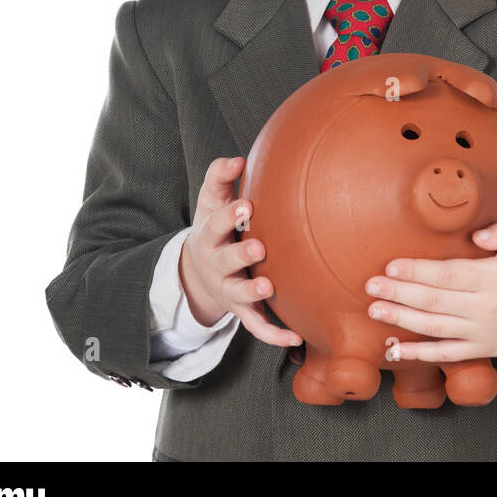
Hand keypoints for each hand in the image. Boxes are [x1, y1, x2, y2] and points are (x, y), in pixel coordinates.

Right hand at [178, 156, 302, 347]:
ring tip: (269, 287)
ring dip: (254, 292)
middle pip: (226, 260)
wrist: (200, 270)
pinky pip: (258, 326)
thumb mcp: (211, 201)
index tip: (247, 204)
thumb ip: (220, 177)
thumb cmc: (217, 226)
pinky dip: (274, 335)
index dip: (230, 214)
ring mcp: (229, 289)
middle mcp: (217, 264)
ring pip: (239, 295)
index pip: (217, 222)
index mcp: (210, 234)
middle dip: (241, 255)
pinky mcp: (243, 311)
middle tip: (259, 247)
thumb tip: (236, 157)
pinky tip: (296, 338)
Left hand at [364, 221, 496, 362]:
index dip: (419, 271)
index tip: (392, 264)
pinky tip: (396, 350)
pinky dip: (420, 354)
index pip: (450, 275)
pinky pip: (446, 355)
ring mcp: (481, 332)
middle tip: (371, 285)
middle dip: (400, 293)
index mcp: (496, 279)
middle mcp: (486, 308)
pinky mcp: (480, 350)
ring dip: (401, 320)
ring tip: (374, 310)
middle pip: (435, 301)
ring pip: (435, 328)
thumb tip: (477, 234)